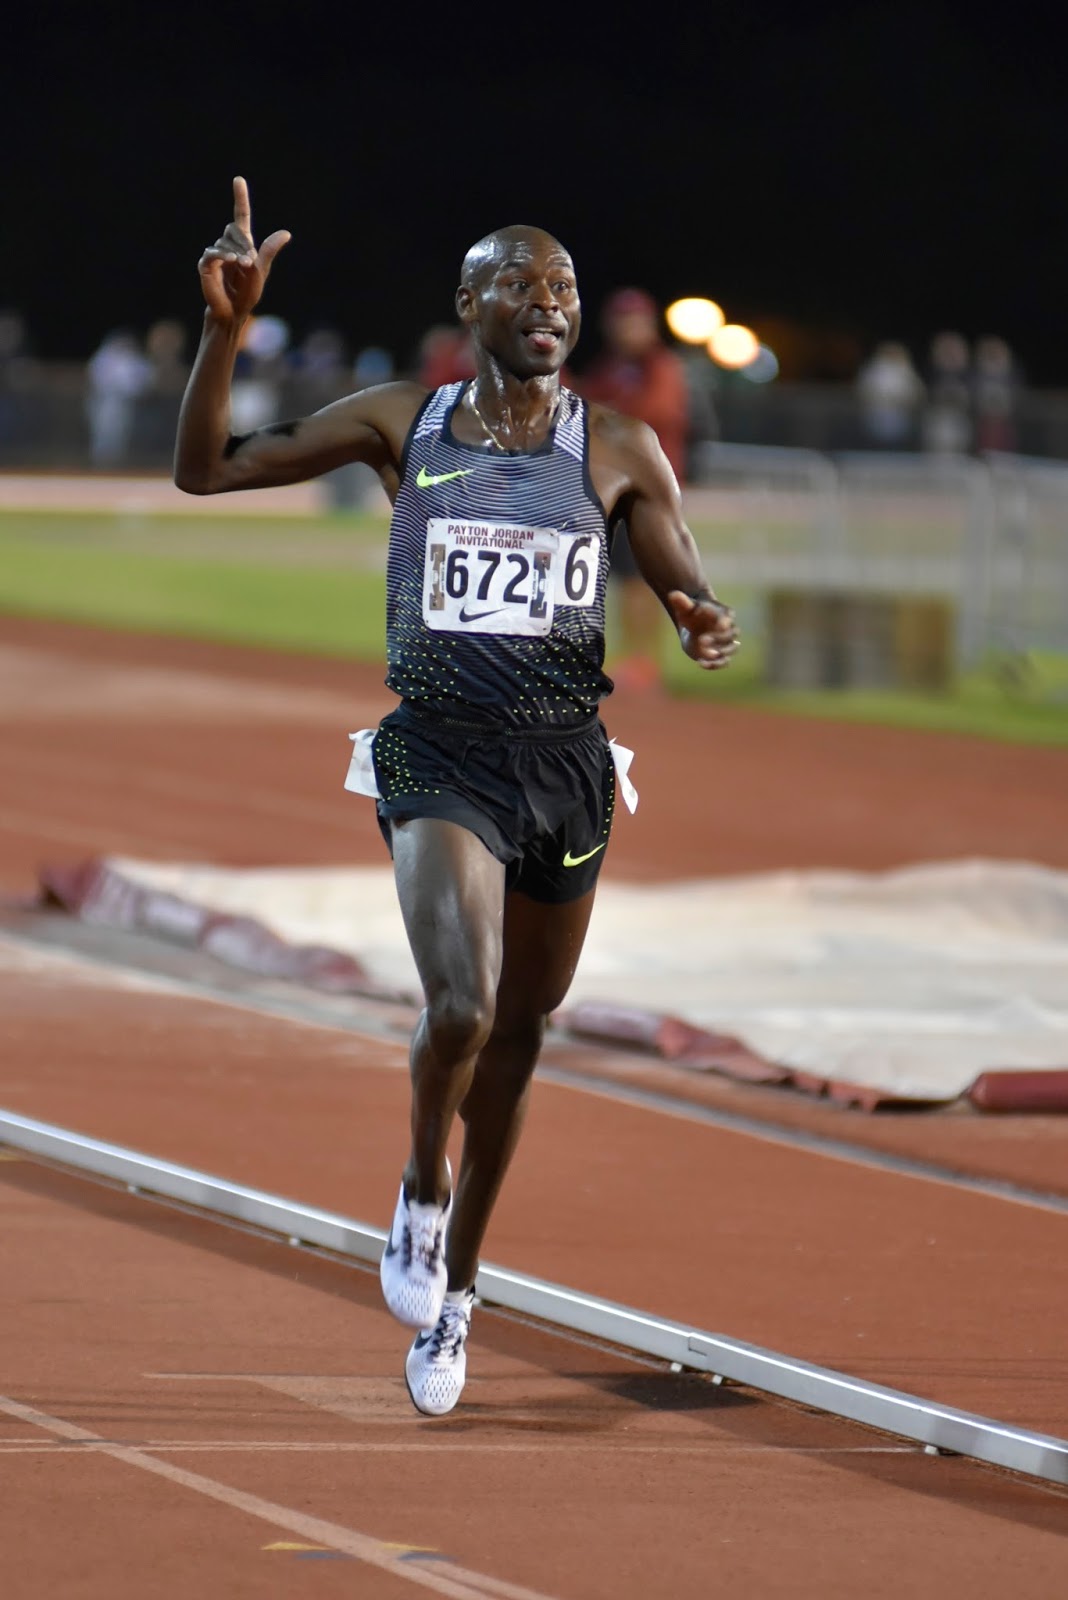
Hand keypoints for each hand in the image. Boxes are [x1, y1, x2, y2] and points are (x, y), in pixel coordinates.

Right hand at [197, 176, 291, 324]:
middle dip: (244, 244)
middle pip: (234, 229)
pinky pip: (213, 254)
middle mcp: (227, 246)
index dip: (240, 198)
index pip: (240, 216)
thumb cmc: (248, 295)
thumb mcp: (261, 271)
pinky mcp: (206, 266)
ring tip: (242, 268)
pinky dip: (222, 256)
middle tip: (250, 263)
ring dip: (236, 255)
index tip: (238, 179)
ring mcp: (215, 255)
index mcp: (242, 245)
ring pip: (225, 242)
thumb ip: (269, 251)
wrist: (233, 313)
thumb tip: (286, 233)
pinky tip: (230, 260)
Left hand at [666, 590, 739, 670]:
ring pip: (732, 648)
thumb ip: (681, 601)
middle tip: (701, 640)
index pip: (728, 617)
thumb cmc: (692, 612)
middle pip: (732, 634)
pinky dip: (715, 664)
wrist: (693, 624)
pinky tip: (700, 663)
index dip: (724, 622)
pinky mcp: (721, 654)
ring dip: (721, 653)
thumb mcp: (686, 607)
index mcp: (723, 613)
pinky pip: (724, 661)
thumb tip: (672, 594)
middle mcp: (729, 628)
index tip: (719, 626)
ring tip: (705, 654)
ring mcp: (727, 642)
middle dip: (719, 638)